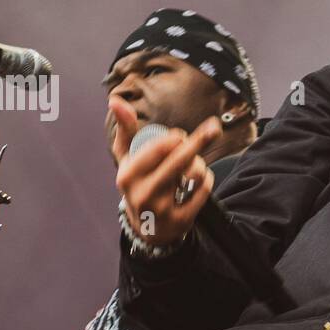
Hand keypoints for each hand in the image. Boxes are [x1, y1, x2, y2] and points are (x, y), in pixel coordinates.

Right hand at [110, 97, 220, 246]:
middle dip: (201, 139)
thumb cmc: (138, 182)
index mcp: (128, 175)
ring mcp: (162, 209)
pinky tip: (198, 182)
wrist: (145, 228)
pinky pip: (204, 190)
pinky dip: (206, 180)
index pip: (160, 147)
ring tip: (194, 167)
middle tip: (214, 128)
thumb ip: (125, 128)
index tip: (179, 136)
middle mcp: (143, 193)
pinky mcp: (180, 221)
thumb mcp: (127, 158)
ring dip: (201, 164)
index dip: (176, 137)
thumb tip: (115, 100)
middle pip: (181, 158)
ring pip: (195, 173)